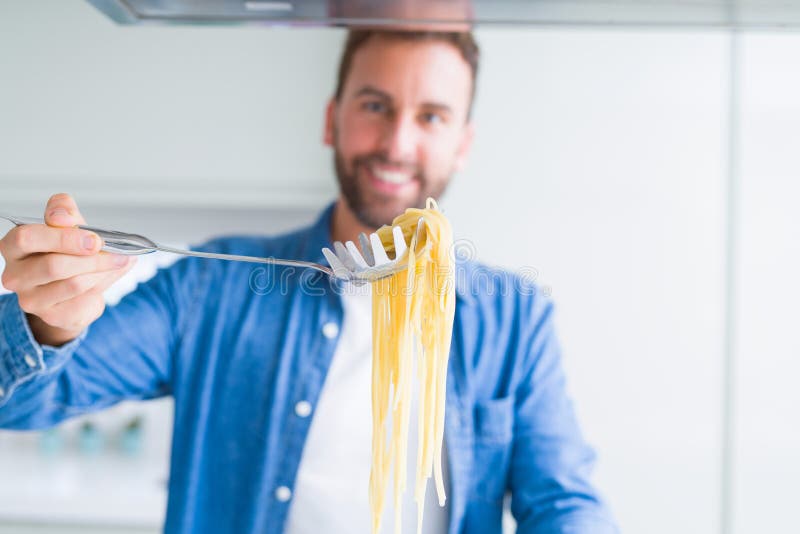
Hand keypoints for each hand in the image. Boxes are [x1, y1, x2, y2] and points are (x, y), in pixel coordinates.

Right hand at [0, 193, 135, 345]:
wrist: (71, 289)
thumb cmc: (64, 252)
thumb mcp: (66, 225)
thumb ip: (63, 212)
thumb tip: (64, 217)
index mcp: (14, 247)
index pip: (27, 238)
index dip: (64, 238)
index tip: (94, 239)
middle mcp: (15, 275)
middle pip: (53, 266)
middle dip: (91, 259)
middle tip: (115, 253)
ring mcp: (31, 299)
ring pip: (73, 283)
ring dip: (102, 271)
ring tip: (118, 261)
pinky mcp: (52, 315)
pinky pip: (83, 299)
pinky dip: (102, 284)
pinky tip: (107, 276)